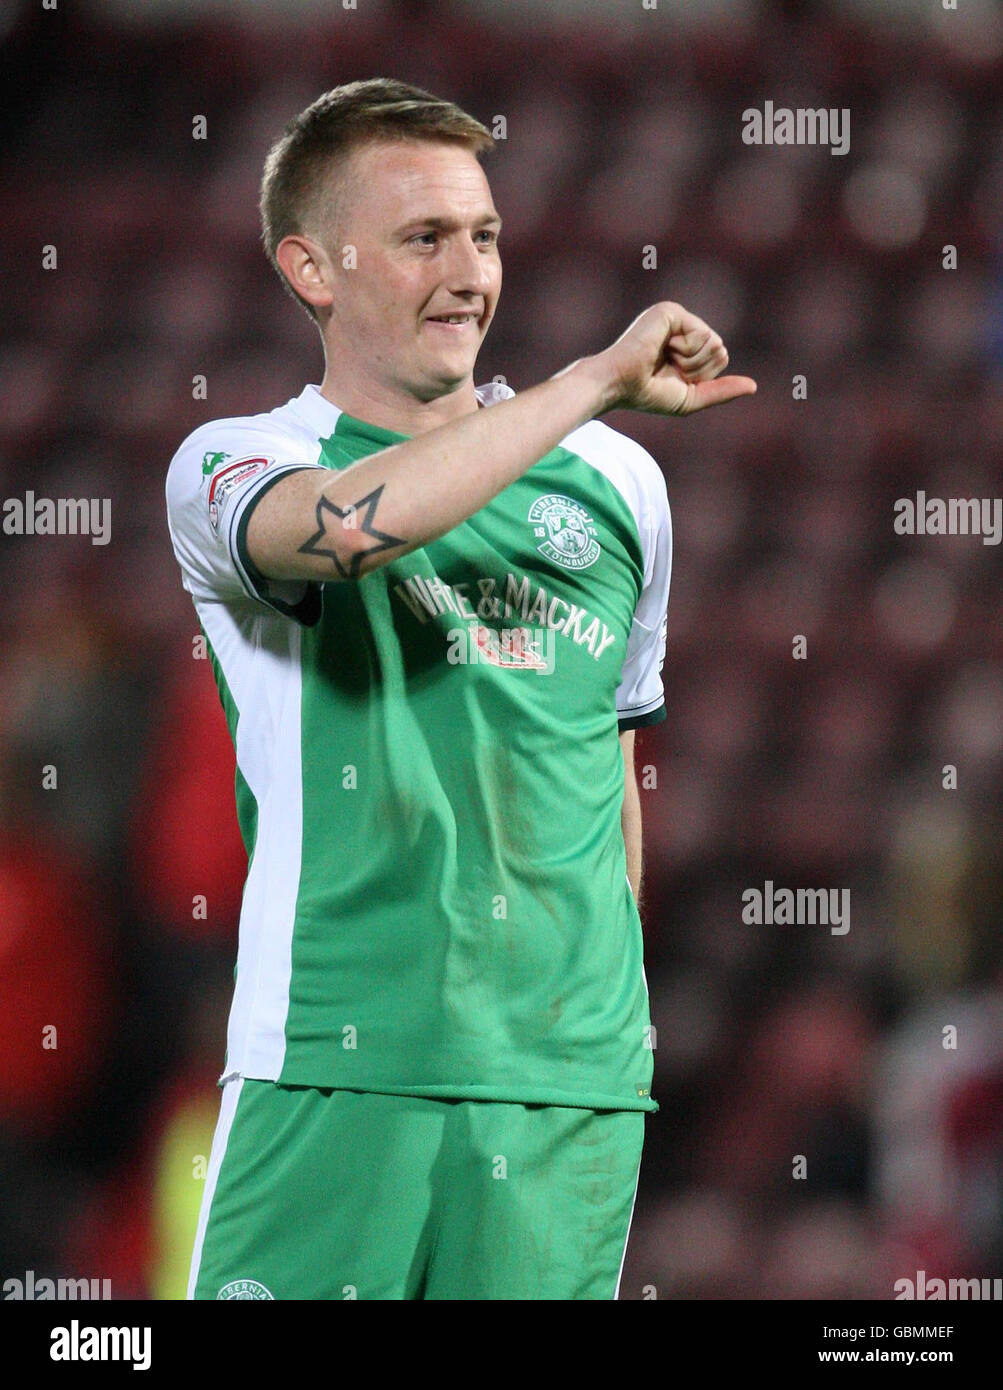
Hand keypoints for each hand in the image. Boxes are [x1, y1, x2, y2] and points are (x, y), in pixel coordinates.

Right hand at [592, 301, 756, 415]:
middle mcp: (684, 326)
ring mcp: (677, 317)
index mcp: (687, 344)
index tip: (673, 377)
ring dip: (690, 361)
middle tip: (667, 368)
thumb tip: (754, 387)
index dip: (702, 375)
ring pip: (714, 343)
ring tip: (663, 359)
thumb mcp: (691, 397)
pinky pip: (702, 336)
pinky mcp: (671, 312)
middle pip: (721, 349)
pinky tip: (662, 348)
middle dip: (698, 368)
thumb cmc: (647, 394)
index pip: (720, 358)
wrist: (618, 385)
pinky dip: (685, 351)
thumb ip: (721, 391)